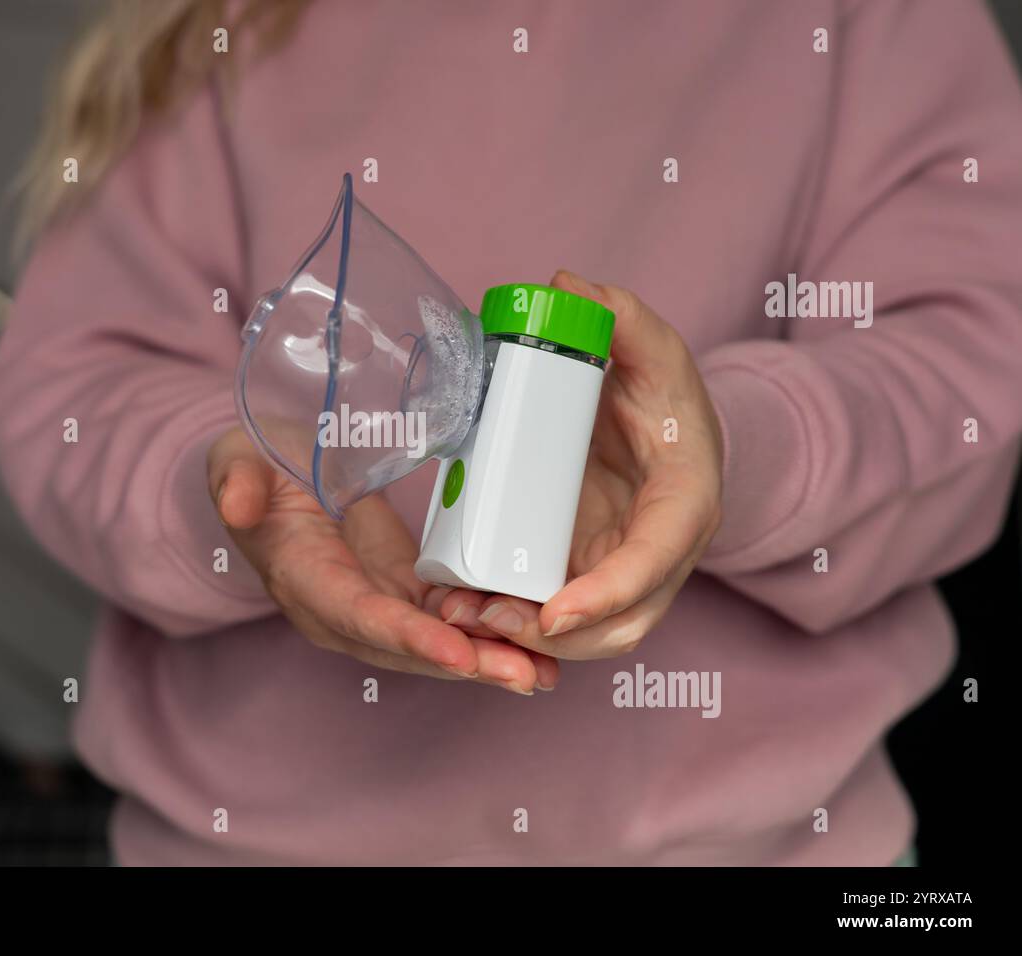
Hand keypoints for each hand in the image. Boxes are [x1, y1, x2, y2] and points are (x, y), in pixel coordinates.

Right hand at [208, 428, 560, 692]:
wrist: (268, 478)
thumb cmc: (254, 466)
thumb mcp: (234, 462)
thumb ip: (236, 482)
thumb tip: (238, 504)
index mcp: (304, 581)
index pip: (360, 617)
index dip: (408, 637)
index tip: (457, 653)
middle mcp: (341, 611)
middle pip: (409, 647)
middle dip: (468, 663)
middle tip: (526, 675)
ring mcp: (375, 605)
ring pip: (437, 641)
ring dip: (490, 658)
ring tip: (544, 672)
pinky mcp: (401, 590)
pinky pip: (447, 619)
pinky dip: (488, 632)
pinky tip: (534, 643)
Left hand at [435, 270, 722, 659]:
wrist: (661, 426)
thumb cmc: (661, 392)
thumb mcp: (652, 348)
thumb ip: (623, 316)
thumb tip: (567, 287)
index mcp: (686, 504)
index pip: (655, 561)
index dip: (609, 594)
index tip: (554, 614)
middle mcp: (660, 554)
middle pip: (620, 624)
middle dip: (554, 637)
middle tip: (484, 617)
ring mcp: (623, 572)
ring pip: (586, 635)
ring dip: (526, 642)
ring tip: (462, 617)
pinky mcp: (586, 574)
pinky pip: (556, 617)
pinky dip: (514, 624)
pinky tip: (462, 610)